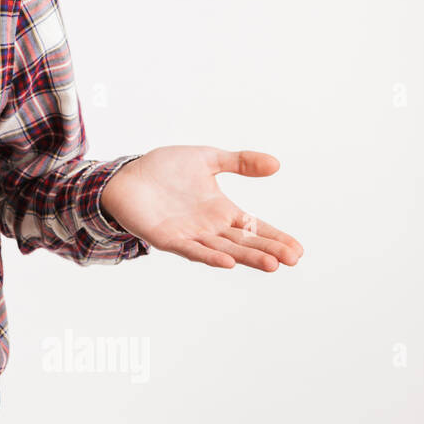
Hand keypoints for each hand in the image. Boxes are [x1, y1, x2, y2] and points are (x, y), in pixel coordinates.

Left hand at [100, 146, 303, 270]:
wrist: (125, 175)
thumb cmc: (164, 169)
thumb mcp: (207, 159)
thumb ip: (240, 162)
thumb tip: (276, 164)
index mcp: (221, 211)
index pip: (255, 227)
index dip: (275, 238)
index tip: (299, 250)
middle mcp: (208, 227)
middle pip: (244, 242)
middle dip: (268, 250)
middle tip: (293, 260)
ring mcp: (189, 235)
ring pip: (223, 249)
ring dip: (246, 257)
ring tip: (271, 264)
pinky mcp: (167, 238)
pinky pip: (192, 250)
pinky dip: (210, 256)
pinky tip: (228, 262)